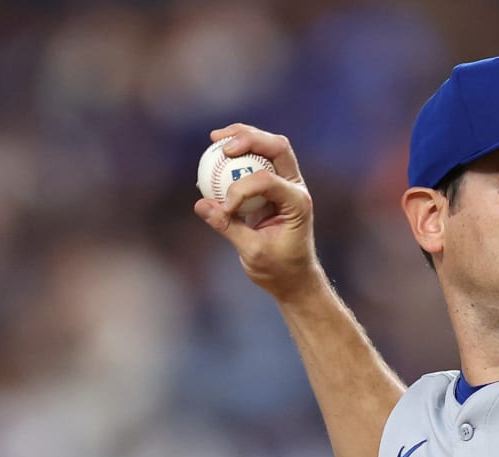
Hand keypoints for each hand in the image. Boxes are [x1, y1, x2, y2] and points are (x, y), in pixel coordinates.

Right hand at [193, 124, 323, 301]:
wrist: (293, 277)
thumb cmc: (279, 268)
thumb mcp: (253, 252)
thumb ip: (228, 227)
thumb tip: (201, 204)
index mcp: (297, 202)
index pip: (267, 181)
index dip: (240, 189)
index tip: (224, 208)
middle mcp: (295, 187)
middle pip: (277, 147)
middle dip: (249, 139)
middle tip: (222, 143)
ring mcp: (285, 184)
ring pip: (268, 148)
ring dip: (243, 137)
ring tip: (215, 137)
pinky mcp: (272, 186)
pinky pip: (255, 161)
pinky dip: (237, 154)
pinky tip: (215, 153)